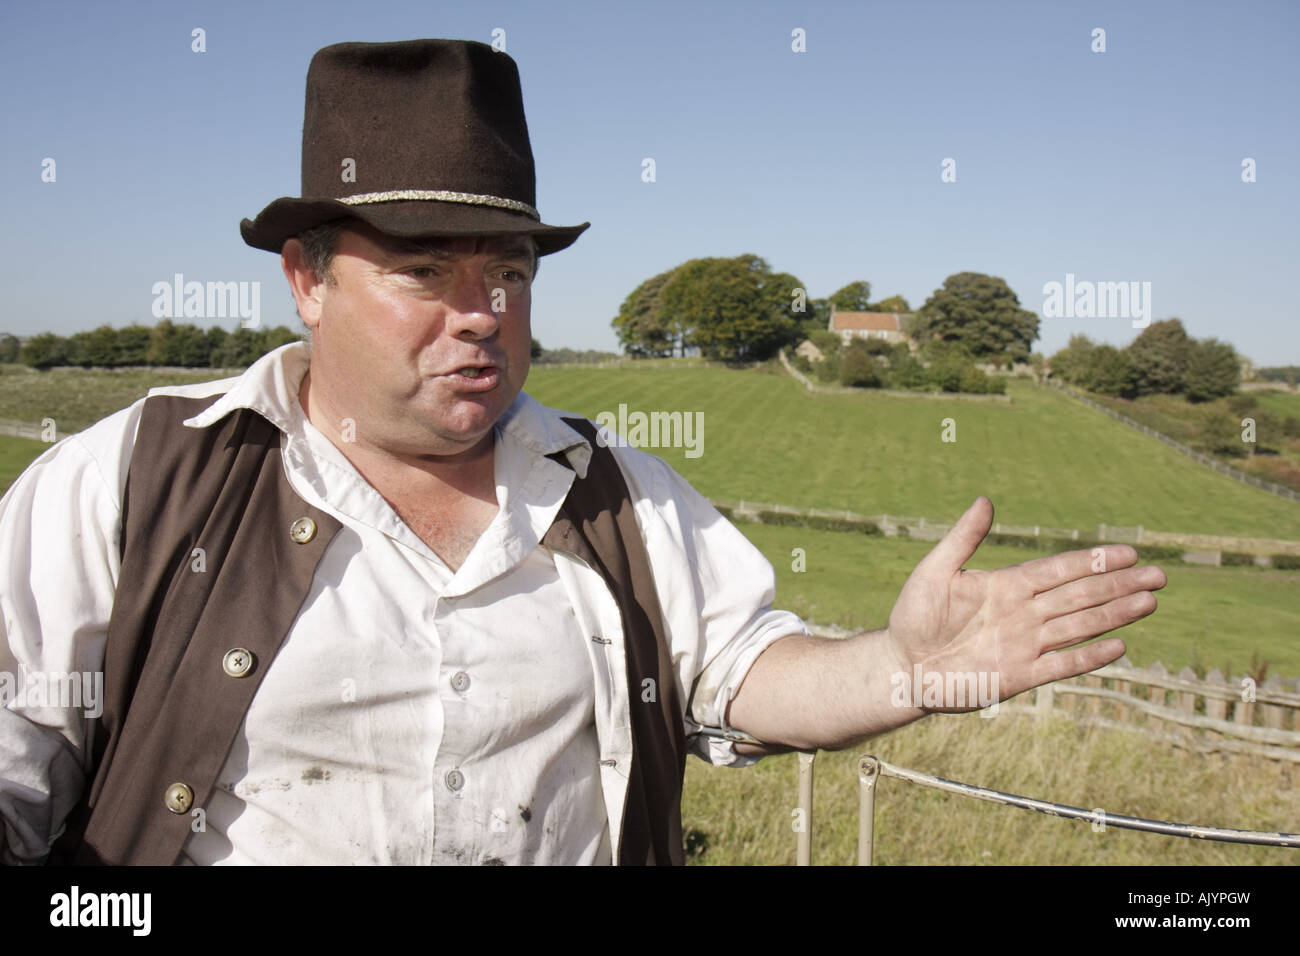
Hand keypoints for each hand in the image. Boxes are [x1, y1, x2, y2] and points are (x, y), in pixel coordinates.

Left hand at [885, 497, 1166, 711]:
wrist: (902, 665)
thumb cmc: (914, 616)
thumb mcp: (935, 571)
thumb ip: (962, 539)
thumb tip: (984, 500)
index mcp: (1008, 586)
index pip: (1060, 570)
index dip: (1093, 561)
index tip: (1128, 552)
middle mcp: (1024, 614)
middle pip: (1080, 596)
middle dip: (1118, 585)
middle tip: (1159, 575)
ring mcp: (1025, 645)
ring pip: (1079, 627)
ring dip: (1114, 615)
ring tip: (1150, 601)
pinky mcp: (1019, 676)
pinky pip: (1061, 665)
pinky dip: (1088, 657)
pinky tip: (1119, 646)